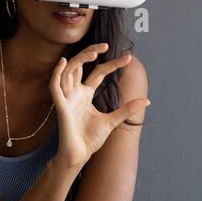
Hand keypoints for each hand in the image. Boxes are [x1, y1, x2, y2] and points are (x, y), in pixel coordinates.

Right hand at [49, 44, 150, 170]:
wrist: (80, 155)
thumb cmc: (91, 139)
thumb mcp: (113, 120)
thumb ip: (127, 109)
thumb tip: (147, 100)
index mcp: (85, 95)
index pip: (98, 73)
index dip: (112, 64)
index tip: (128, 58)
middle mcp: (75, 93)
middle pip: (80, 66)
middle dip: (91, 53)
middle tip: (106, 45)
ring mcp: (67, 98)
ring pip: (68, 71)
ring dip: (79, 59)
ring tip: (94, 52)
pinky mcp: (60, 106)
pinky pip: (55, 86)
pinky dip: (57, 73)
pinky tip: (64, 62)